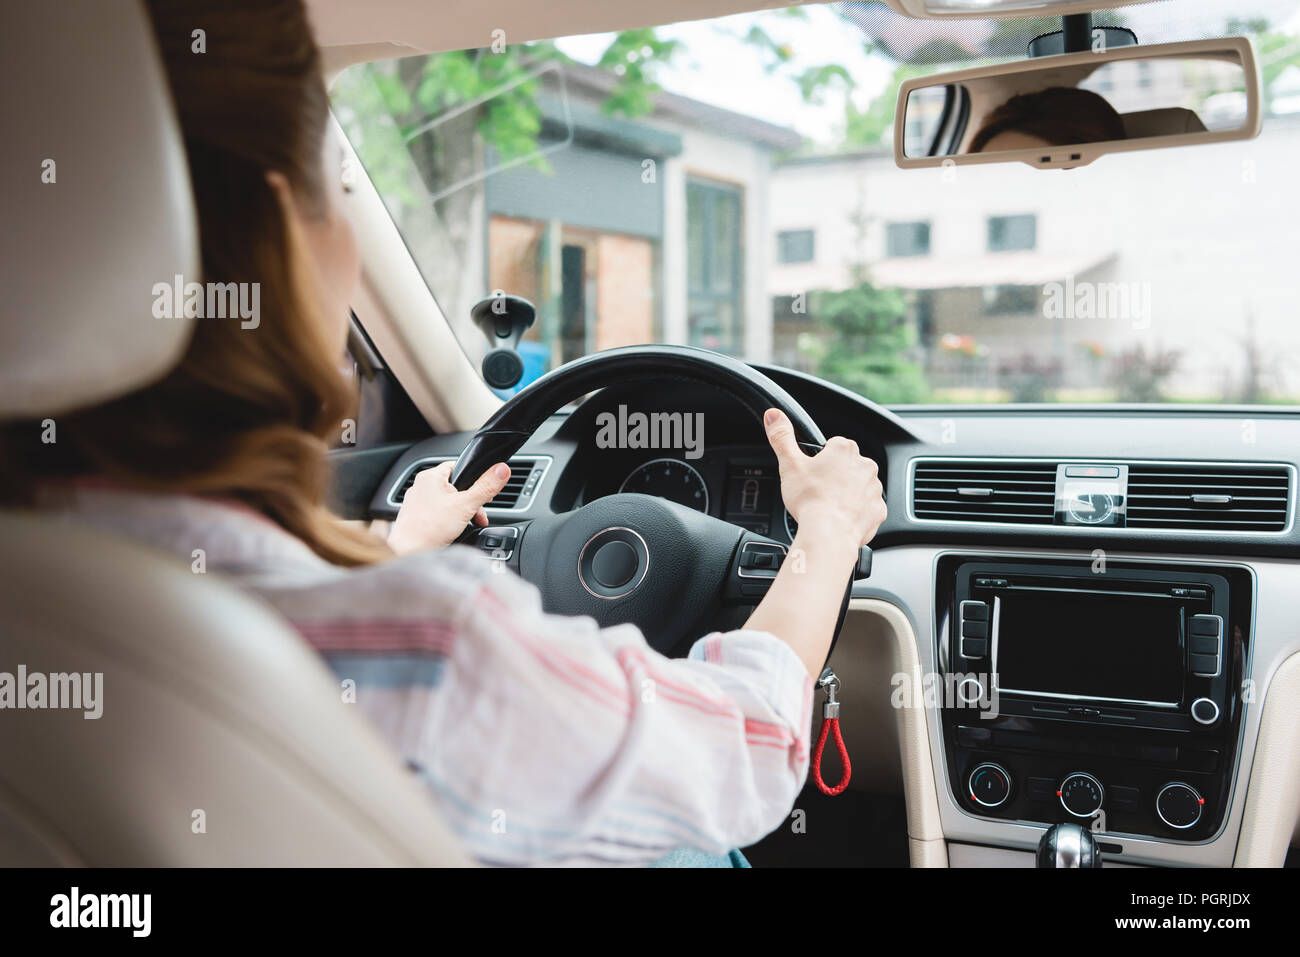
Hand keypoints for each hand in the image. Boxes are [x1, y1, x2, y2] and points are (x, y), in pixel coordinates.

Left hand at [387, 461, 510, 554]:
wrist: (407, 553)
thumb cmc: (428, 529)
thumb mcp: (465, 506)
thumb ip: (485, 487)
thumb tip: (501, 470)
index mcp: (430, 477)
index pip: (458, 466)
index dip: (473, 479)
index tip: (482, 492)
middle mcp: (420, 487)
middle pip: (455, 488)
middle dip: (469, 503)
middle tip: (476, 516)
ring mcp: (416, 503)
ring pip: (447, 502)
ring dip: (460, 513)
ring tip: (463, 526)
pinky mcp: (416, 518)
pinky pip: (437, 514)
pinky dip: (447, 522)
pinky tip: (451, 532)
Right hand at [763, 408, 885, 549]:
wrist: (829, 534)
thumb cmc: (811, 500)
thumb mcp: (789, 464)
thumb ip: (781, 437)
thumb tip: (773, 414)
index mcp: (844, 450)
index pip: (834, 445)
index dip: (821, 459)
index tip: (812, 473)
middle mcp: (864, 465)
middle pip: (848, 465)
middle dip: (835, 476)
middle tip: (818, 491)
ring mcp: (874, 488)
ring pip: (859, 486)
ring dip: (847, 493)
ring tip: (828, 506)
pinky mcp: (878, 509)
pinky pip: (867, 507)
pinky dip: (856, 512)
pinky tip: (841, 518)